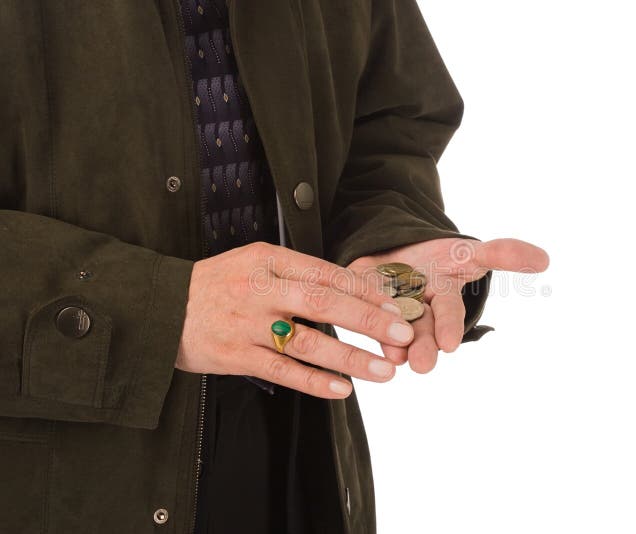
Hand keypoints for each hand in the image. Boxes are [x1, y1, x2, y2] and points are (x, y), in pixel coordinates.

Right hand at [175, 242, 415, 398]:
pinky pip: (281, 372)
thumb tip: (350, 289)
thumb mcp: (253, 262)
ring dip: (349, 358)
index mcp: (268, 260)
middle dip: (367, 320)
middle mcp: (260, 289)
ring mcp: (247, 324)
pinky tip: (342, 390)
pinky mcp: (235, 356)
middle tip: (402, 334)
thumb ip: (295, 273)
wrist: (158, 308)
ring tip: (384, 371)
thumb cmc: (217, 284)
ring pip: (307, 343)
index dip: (364, 290)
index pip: (326, 273)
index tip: (395, 305)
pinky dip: (314, 382)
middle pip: (323, 304)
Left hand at [347, 238, 548, 372]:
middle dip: (421, 347)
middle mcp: (415, 311)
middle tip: (419, 366)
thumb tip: (545, 259)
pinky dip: (356, 317)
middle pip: (419, 330)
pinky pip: (355, 305)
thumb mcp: (469, 252)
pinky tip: (353, 329)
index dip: (448, 327)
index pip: (448, 314)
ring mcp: (386, 307)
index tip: (450, 345)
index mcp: (442, 299)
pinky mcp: (359, 297)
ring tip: (393, 359)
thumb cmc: (439, 258)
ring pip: (389, 328)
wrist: (398, 250)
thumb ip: (503, 254)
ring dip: (391, 343)